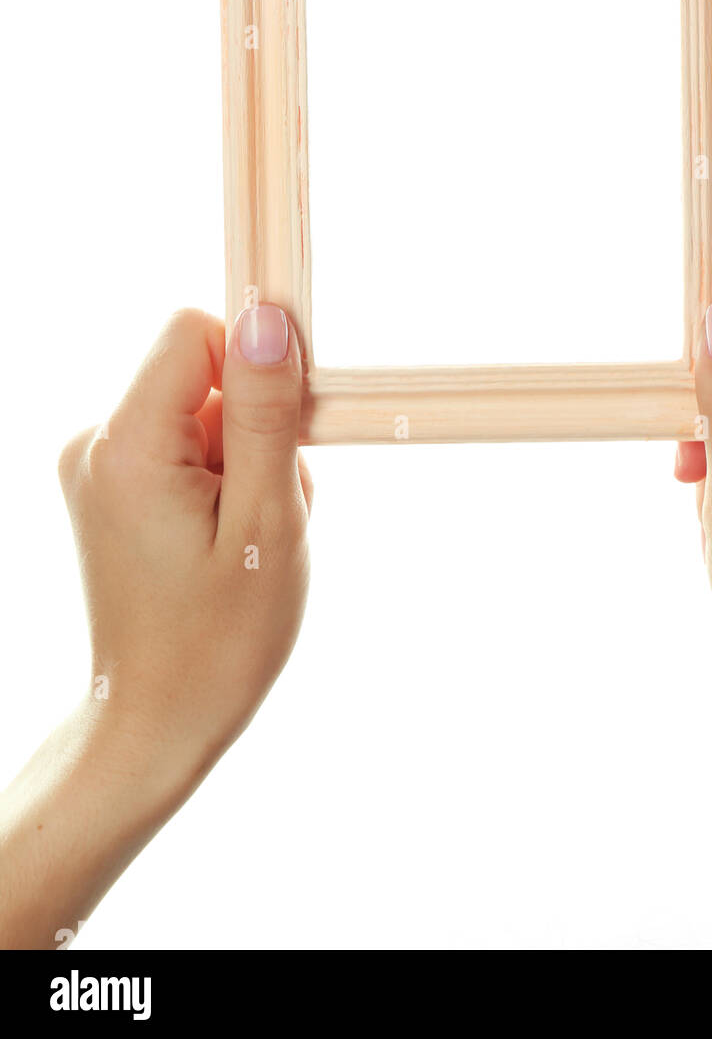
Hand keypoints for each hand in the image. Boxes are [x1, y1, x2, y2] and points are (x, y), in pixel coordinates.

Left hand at [0, 304, 310, 948]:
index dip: (255, 366)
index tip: (288, 429)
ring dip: (249, 465)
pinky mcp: (112, 491)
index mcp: (126, 444)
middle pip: (203, 375)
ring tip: (250, 539)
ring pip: (205, 415)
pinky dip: (226, 485)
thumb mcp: (266, 521)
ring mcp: (99, 470)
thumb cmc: (217, 641)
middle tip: (267, 512)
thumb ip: (265, 412)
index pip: (194, 331)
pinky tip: (232, 543)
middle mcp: (97, 445)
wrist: (157, 724)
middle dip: (259, 430)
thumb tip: (264, 315)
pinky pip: (187, 449)